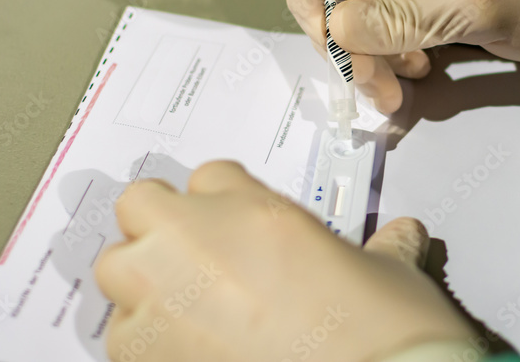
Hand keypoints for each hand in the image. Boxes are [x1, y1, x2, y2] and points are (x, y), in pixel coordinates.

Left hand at [94, 161, 473, 361]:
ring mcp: (164, 299)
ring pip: (116, 267)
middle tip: (198, 263)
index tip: (241, 232)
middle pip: (143, 203)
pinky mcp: (145, 357)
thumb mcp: (393, 276)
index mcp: (256, 212)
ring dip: (142, 285)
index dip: (224, 204)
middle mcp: (198, 243)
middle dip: (162, 229)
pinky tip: (185, 356)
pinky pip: (120, 337)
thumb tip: (403, 235)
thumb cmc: (382, 333)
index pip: (211, 176)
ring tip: (183, 313)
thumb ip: (386, 248)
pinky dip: (145, 345)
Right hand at [287, 0, 519, 113]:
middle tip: (371, 84)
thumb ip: (400, 20)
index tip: (327, 40)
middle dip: (342, 38)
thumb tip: (333, 30)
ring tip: (397, 91)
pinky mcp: (440, 6)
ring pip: (363, 16)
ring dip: (368, 56)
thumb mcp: (475, 7)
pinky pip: (394, 32)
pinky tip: (419, 75)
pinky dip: (393, 58)